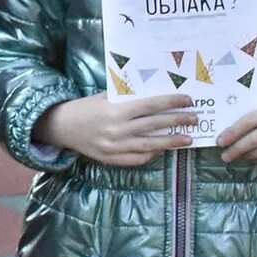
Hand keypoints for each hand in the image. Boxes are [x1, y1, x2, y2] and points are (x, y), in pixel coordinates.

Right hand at [34, 92, 196, 167]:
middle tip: (194, 119)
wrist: (62, 126)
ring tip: (187, 139)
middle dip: (177, 121)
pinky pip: (136, 158)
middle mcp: (117, 129)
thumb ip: (127, 98)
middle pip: (154, 125)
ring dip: (171, 142)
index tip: (187, 100)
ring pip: (149, 145)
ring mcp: (114, 146)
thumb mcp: (105, 97)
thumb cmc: (86, 107)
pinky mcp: (110, 158)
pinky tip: (161, 150)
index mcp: (116, 110)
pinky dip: (151, 154)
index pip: (150, 105)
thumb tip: (155, 98)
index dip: (171, 102)